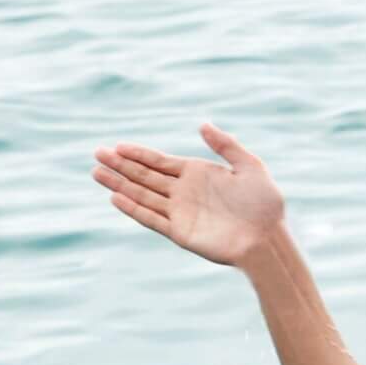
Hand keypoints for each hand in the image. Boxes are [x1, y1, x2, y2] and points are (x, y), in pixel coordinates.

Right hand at [90, 123, 284, 267]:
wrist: (269, 240)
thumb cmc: (265, 205)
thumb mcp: (250, 167)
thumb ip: (226, 145)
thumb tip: (203, 125)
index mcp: (197, 174)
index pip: (159, 161)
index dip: (138, 154)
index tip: (116, 146)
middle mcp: (184, 192)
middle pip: (145, 176)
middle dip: (121, 165)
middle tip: (96, 154)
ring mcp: (180, 212)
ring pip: (143, 195)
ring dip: (120, 185)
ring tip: (96, 173)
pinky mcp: (181, 232)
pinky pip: (151, 218)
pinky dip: (134, 209)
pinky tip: (116, 198)